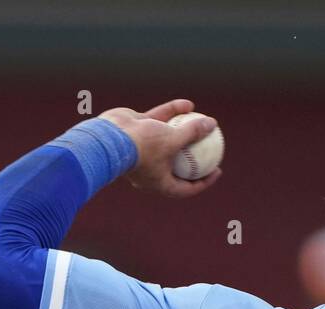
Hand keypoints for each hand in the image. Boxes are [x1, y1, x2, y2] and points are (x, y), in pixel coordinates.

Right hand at [98, 99, 222, 197]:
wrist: (107, 136)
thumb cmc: (142, 147)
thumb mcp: (172, 141)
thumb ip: (193, 134)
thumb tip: (212, 125)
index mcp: (159, 183)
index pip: (186, 187)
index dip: (204, 181)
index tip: (217, 170)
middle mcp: (152, 168)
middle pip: (180, 165)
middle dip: (196, 157)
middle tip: (212, 148)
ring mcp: (144, 149)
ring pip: (170, 139)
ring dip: (186, 130)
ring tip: (203, 120)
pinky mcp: (139, 131)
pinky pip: (159, 123)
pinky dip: (172, 114)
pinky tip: (188, 104)